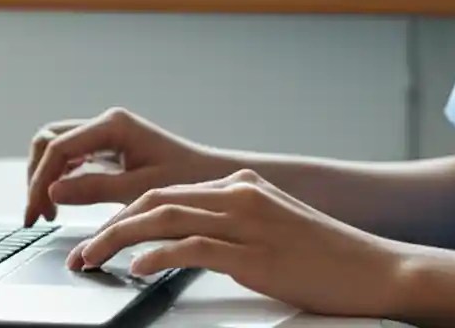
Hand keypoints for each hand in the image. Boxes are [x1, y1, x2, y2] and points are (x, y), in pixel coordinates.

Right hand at [25, 108, 227, 226]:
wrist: (214, 177)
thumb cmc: (186, 180)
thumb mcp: (140, 190)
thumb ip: (95, 189)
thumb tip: (53, 192)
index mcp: (113, 125)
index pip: (57, 148)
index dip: (40, 181)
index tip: (36, 213)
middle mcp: (106, 123)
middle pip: (49, 140)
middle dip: (37, 176)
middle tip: (36, 215)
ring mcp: (106, 133)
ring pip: (56, 146)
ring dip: (45, 176)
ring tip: (47, 213)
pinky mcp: (109, 147)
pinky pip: (72, 156)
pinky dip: (60, 177)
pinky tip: (62, 203)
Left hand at [71, 169, 407, 317]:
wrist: (375, 269)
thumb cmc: (327, 258)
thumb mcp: (273, 229)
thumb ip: (233, 225)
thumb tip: (189, 240)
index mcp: (241, 186)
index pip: (166, 193)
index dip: (124, 214)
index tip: (98, 235)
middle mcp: (239, 195)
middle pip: (155, 201)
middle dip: (109, 225)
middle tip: (79, 252)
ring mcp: (246, 222)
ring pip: (163, 220)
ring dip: (116, 240)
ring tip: (90, 259)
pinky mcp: (253, 253)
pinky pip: (191, 249)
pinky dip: (155, 257)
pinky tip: (135, 269)